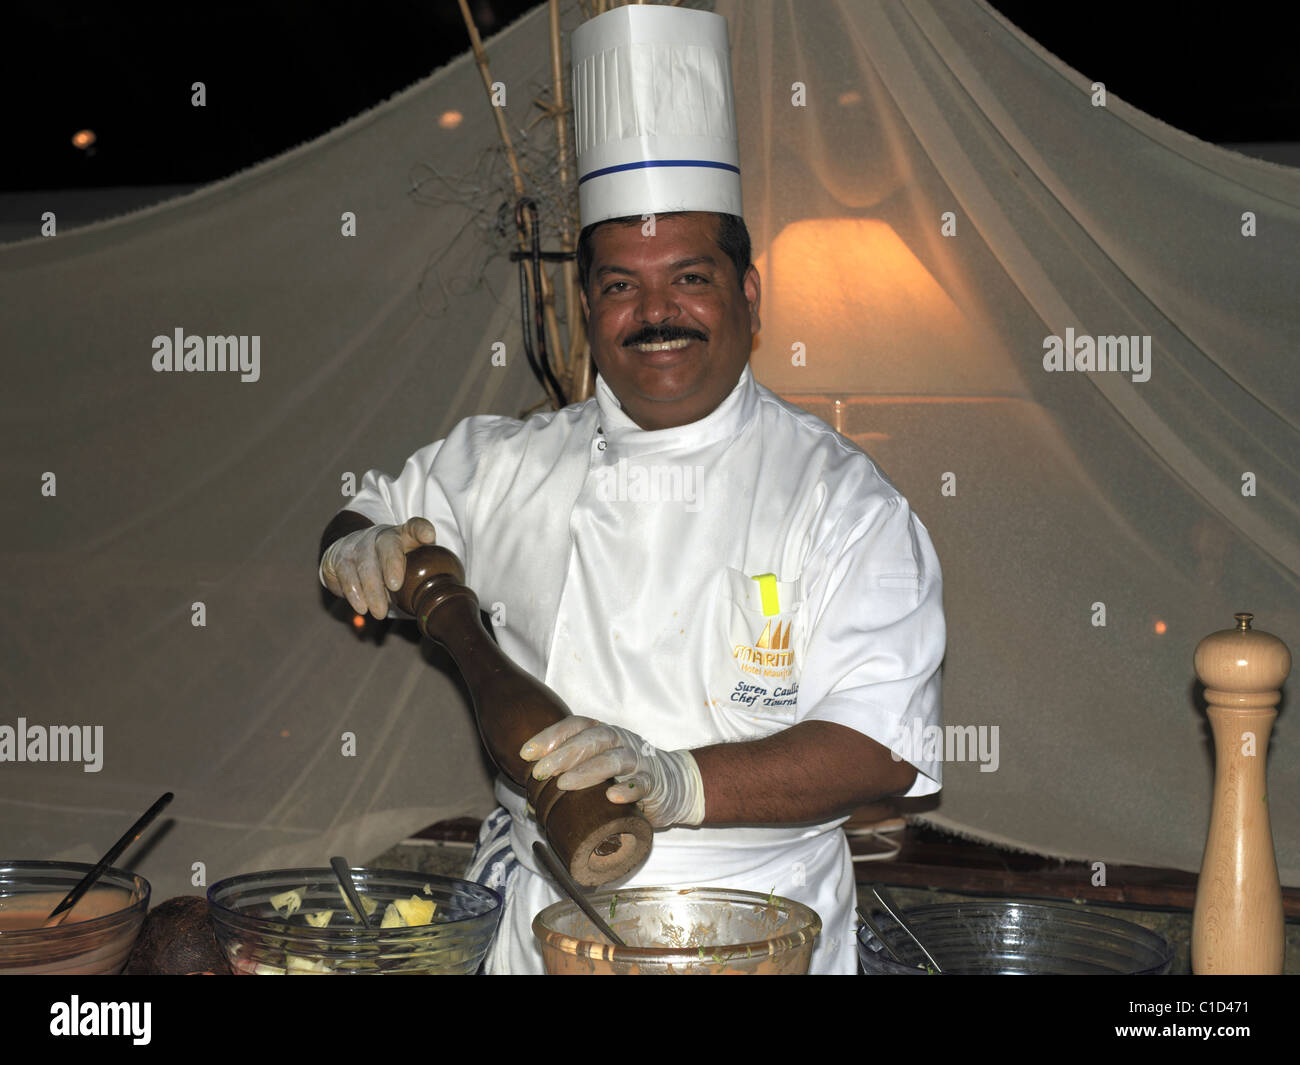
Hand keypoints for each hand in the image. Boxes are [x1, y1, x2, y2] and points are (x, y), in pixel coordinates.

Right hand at [320, 518, 436, 618]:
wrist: (350, 557)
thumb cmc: (388, 566)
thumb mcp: (407, 567)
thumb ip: (421, 577)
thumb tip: (433, 603)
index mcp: (402, 536)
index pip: (414, 527)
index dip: (421, 529)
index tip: (429, 537)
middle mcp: (379, 536)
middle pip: (387, 545)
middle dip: (391, 564)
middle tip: (395, 587)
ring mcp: (356, 545)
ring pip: (364, 564)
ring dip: (371, 590)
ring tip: (379, 612)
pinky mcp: (336, 557)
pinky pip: (343, 573)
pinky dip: (352, 592)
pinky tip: (361, 607)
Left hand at [520, 717, 705, 828]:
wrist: (675, 785)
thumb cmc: (625, 778)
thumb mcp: (597, 774)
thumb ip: (568, 781)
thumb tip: (531, 804)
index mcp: (604, 734)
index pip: (576, 725)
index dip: (551, 735)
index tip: (527, 753)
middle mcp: (621, 741)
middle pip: (593, 738)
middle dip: (564, 753)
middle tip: (540, 771)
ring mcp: (640, 760)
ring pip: (615, 758)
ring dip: (588, 770)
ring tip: (565, 784)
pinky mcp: (655, 783)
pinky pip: (642, 784)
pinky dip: (628, 789)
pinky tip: (612, 796)